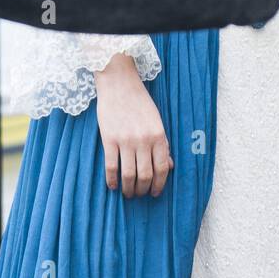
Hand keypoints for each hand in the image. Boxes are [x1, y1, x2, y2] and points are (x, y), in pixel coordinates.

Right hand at [94, 54, 172, 198]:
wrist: (119, 83)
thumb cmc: (139, 102)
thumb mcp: (156, 121)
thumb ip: (163, 144)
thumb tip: (169, 166)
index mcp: (158, 135)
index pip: (162, 169)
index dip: (159, 185)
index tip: (155, 193)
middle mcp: (143, 140)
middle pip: (145, 175)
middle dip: (143, 190)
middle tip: (139, 194)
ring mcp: (125, 140)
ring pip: (128, 175)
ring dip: (129, 189)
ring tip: (127, 193)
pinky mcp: (109, 139)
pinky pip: (111, 166)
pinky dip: (112, 180)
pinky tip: (112, 186)